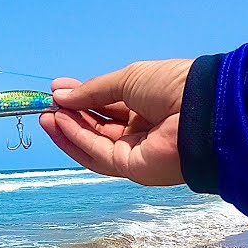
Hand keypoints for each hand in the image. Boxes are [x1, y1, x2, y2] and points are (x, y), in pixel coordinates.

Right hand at [38, 59, 192, 185]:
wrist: (201, 111)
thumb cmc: (172, 86)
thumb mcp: (128, 79)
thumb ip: (92, 92)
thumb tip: (60, 95)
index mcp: (145, 104)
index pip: (107, 104)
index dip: (81, 97)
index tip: (57, 89)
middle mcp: (140, 129)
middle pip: (97, 126)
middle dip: (71, 115)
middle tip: (47, 104)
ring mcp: (135, 151)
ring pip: (93, 143)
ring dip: (68, 130)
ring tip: (47, 116)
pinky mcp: (131, 168)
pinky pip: (98, 155)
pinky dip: (77, 141)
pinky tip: (60, 125)